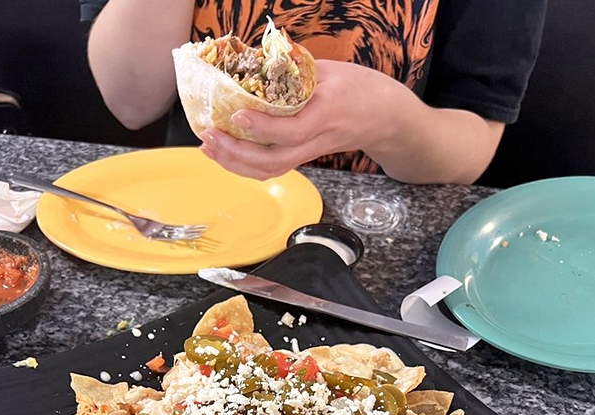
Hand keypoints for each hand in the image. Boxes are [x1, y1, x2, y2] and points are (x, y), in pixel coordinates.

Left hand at [199, 59, 399, 179]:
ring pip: (270, 170)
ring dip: (235, 164)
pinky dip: (245, 165)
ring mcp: (309, 153)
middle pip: (274, 161)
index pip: (293, 130)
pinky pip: (272, 168)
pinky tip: (226, 154)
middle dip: (237, 153)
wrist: (384, 118)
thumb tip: (253, 63)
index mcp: (326, 115)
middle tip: (209, 137)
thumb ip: (295, 71)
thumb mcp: (331, 70)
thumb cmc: (360, 89)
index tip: (237, 115)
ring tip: (209, 148)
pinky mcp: (303, 157)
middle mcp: (316, 140)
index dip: (263, 128)